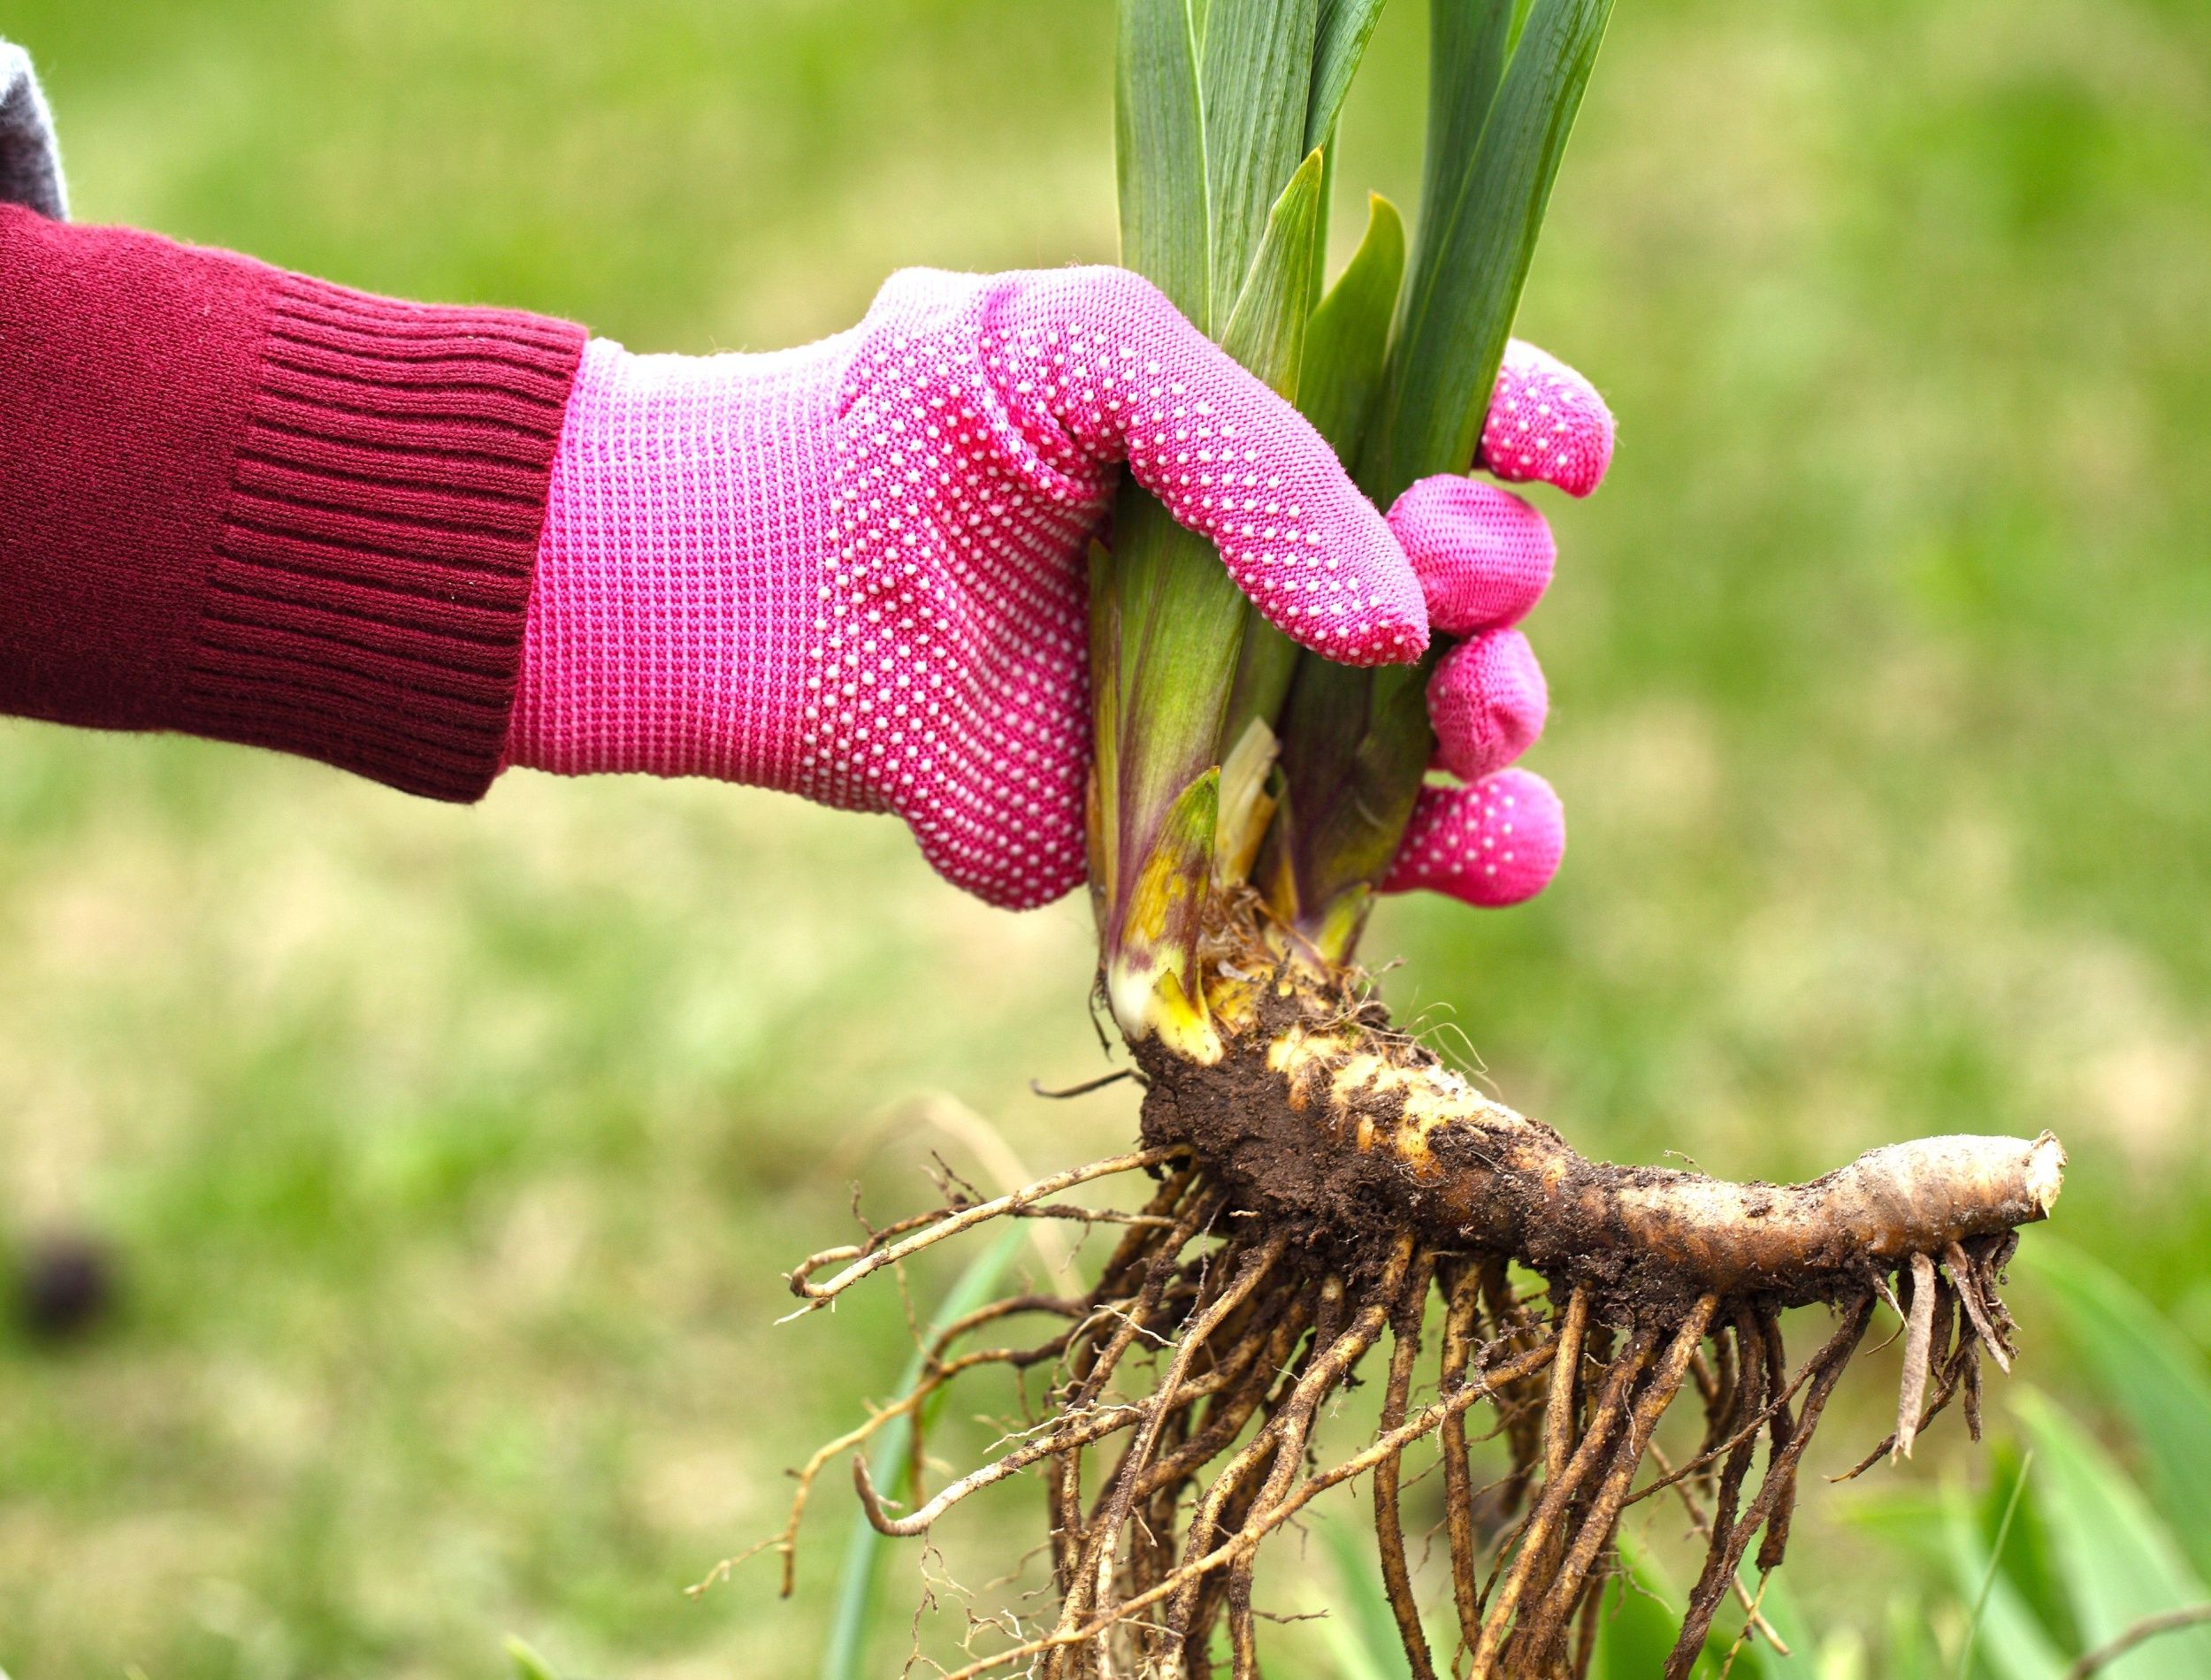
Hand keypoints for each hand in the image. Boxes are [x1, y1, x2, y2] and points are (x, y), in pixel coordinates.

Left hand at [507, 269, 1609, 909]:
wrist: (772, 588)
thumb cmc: (918, 428)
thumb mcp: (1093, 350)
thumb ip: (1257, 455)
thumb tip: (1394, 625)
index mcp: (1278, 434)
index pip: (1453, 423)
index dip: (1527, 435)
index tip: (1557, 452)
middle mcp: (1291, 574)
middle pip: (1480, 589)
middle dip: (1505, 589)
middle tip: (1453, 591)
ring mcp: (1260, 711)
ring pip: (1452, 736)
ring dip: (1504, 729)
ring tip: (1478, 718)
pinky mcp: (1208, 832)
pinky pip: (1361, 862)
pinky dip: (1451, 862)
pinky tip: (1480, 843)